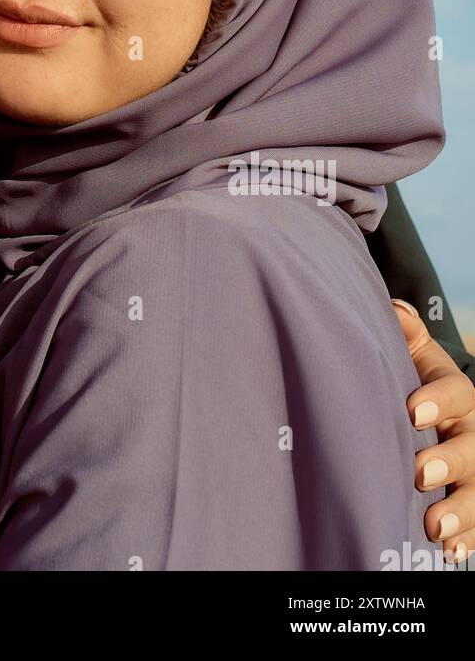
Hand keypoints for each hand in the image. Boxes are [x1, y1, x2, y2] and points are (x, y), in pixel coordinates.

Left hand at [393, 298, 474, 563]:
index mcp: (456, 394)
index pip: (454, 392)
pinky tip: (453, 552)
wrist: (441, 411)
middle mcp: (473, 433)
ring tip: (435, 528)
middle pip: (471, 448)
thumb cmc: (418, 381)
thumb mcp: (416, 357)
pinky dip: (469, 539)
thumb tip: (392, 308)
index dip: (437, 400)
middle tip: (420, 474)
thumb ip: (406, 335)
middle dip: (450, 461)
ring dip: (460, 510)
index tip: (412, 411)